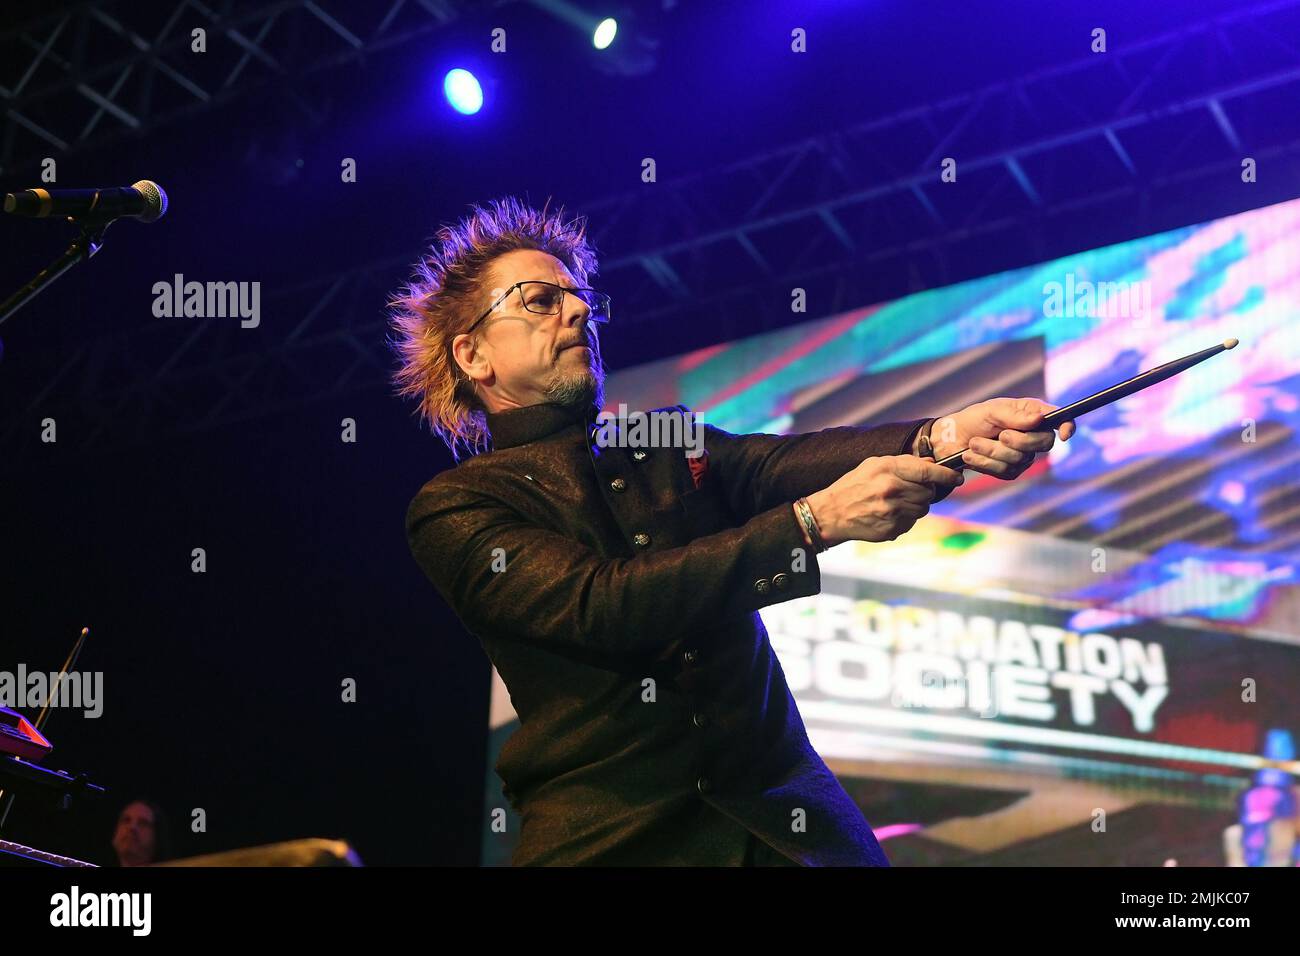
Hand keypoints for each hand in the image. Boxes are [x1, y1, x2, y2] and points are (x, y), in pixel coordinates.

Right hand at [806, 455, 964, 546]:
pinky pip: (911, 522)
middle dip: (926, 491)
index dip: (946, 475)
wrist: (831, 513)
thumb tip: (932, 464)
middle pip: (928, 492)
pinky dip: (905, 518)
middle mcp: (891, 490)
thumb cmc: (853, 485)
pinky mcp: (891, 528)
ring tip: (897, 502)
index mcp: (888, 469)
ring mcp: (892, 511)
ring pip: (923, 509)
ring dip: (916, 505)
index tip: (956, 477)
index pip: (928, 472)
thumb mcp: (874, 465)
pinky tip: (888, 514)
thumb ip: (903, 463)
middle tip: (913, 490)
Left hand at [931, 397, 1074, 479]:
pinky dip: (984, 462)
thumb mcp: (992, 411)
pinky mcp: (1010, 471)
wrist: (952, 439)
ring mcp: (1023, 456)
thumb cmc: (974, 419)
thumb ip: (1014, 416)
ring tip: (974, 443)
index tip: (1064, 434)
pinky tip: (971, 455)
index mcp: (1032, 414)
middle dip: (1020, 441)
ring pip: (1019, 459)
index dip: (1068, 426)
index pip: (1060, 420)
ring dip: (992, 451)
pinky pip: (1004, 471)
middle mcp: (1032, 435)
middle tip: (1000, 435)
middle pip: (1043, 443)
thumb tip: (1039, 419)